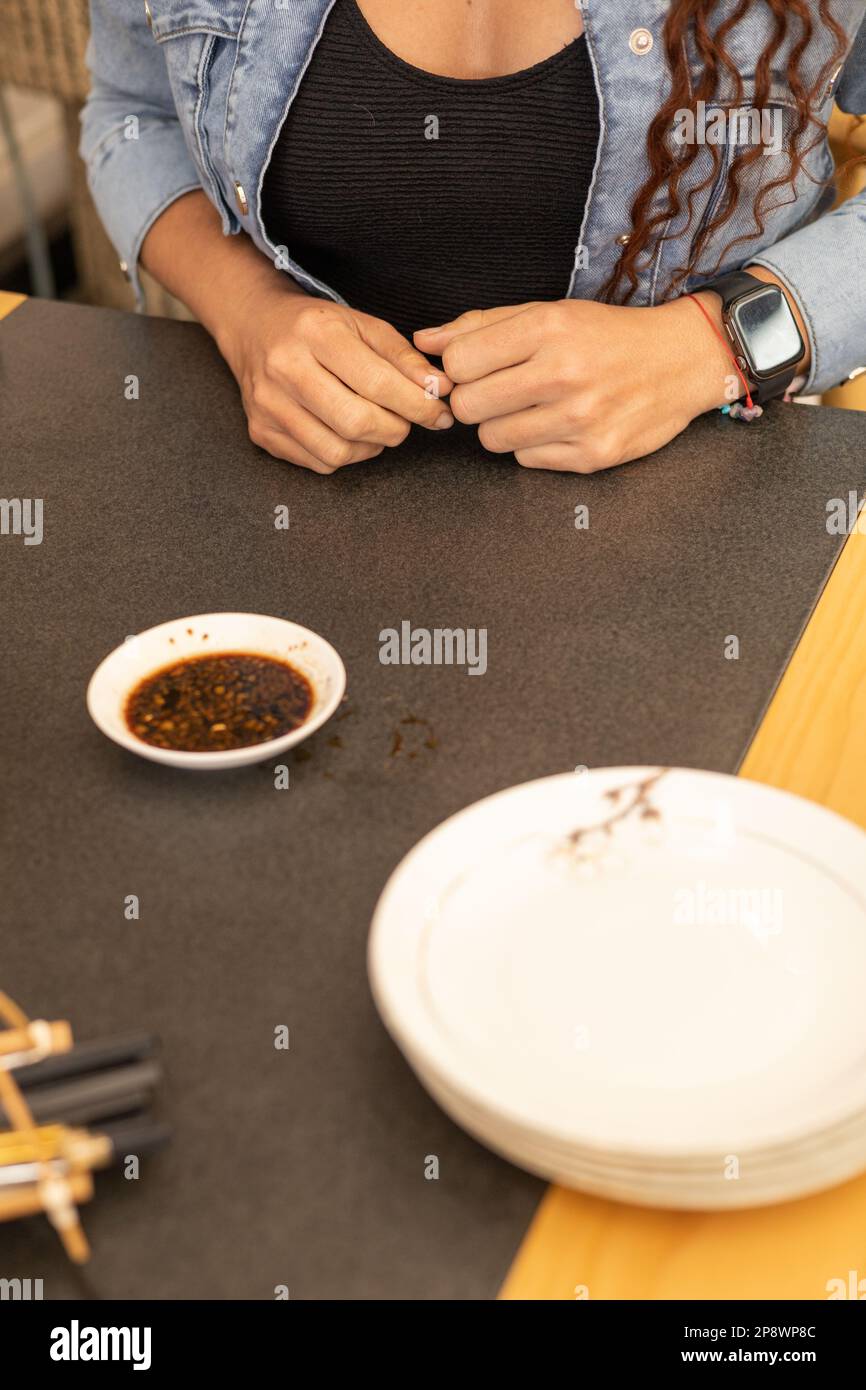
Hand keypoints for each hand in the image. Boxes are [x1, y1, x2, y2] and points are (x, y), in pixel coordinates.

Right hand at [220, 283, 453, 472]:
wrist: (254, 327)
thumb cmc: (316, 327)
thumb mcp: (363, 325)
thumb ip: (404, 358)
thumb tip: (440, 388)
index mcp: (316, 333)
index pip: (377, 382)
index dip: (417, 405)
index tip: (439, 413)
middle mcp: (285, 368)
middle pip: (356, 422)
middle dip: (395, 429)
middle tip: (405, 421)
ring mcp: (269, 405)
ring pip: (337, 451)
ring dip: (372, 447)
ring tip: (378, 427)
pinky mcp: (261, 432)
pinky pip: (318, 463)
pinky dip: (345, 455)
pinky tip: (348, 433)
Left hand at [414, 297, 733, 472]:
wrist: (683, 361)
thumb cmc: (607, 335)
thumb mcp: (549, 314)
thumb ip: (481, 325)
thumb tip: (422, 341)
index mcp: (549, 329)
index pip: (458, 362)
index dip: (460, 367)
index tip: (479, 366)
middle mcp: (564, 374)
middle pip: (468, 406)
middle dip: (476, 399)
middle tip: (502, 390)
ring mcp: (580, 419)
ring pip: (492, 440)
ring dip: (502, 425)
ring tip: (531, 407)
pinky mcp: (593, 455)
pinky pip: (526, 460)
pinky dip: (533, 446)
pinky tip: (558, 425)